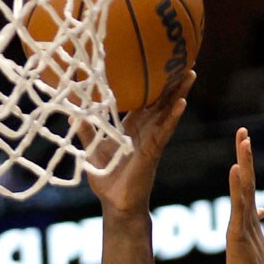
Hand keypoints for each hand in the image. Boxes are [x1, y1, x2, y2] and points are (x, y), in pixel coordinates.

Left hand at [86, 71, 194, 214]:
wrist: (115, 204)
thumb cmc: (106, 179)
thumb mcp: (92, 150)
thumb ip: (86, 131)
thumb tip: (73, 113)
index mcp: (131, 127)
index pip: (143, 100)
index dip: (150, 82)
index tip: (157, 62)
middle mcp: (145, 130)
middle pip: (161, 101)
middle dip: (172, 81)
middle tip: (183, 59)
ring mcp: (151, 139)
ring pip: (168, 112)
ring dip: (180, 93)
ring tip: (191, 73)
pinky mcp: (153, 151)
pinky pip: (165, 131)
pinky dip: (173, 117)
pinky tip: (183, 103)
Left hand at [225, 129, 263, 263]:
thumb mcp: (249, 243)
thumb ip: (252, 224)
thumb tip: (261, 210)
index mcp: (250, 218)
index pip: (247, 186)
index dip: (246, 164)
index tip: (244, 143)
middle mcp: (250, 217)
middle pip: (249, 179)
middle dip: (245, 155)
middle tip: (243, 131)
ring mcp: (246, 224)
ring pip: (246, 188)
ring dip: (245, 163)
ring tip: (244, 141)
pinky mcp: (240, 234)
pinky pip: (239, 206)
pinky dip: (237, 187)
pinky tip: (234, 169)